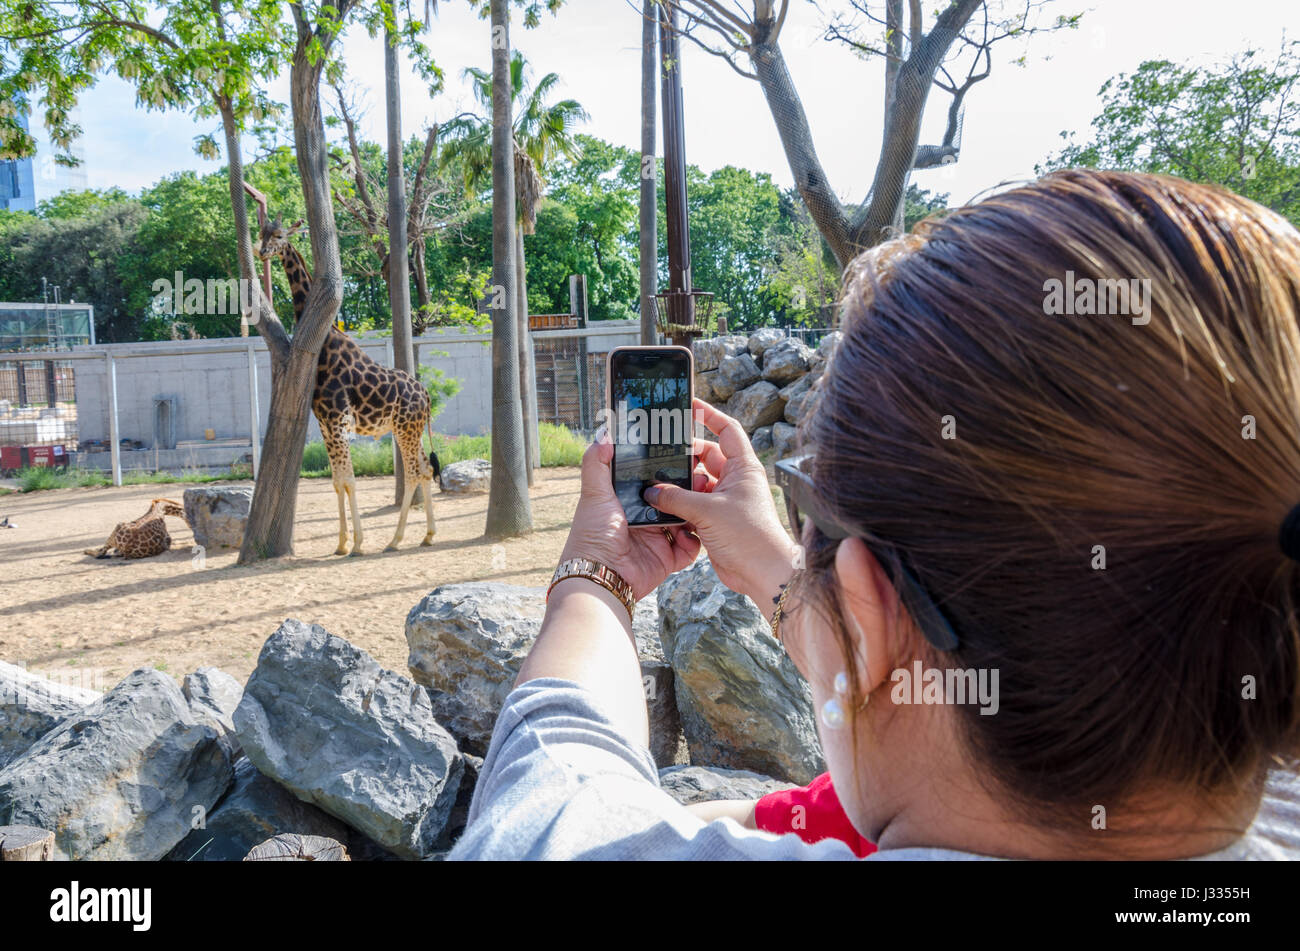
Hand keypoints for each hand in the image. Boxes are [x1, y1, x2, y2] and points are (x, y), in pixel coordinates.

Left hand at [559, 430, 702, 601]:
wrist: (601, 575)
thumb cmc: (592, 535)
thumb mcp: (593, 494)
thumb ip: (596, 463)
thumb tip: (604, 434)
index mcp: (630, 501)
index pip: (655, 480)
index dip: (668, 469)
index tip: (684, 455)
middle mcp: (645, 518)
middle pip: (675, 499)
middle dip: (690, 490)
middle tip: (701, 479)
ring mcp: (658, 538)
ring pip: (687, 521)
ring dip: (697, 513)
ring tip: (706, 501)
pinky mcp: (667, 559)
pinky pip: (689, 548)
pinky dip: (695, 541)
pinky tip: (696, 532)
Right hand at [644, 399, 796, 610]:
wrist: (762, 573)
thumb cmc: (748, 537)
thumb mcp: (708, 511)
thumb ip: (676, 498)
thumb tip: (652, 491)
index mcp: (744, 467)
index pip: (727, 430)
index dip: (709, 415)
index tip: (690, 405)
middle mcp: (735, 481)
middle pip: (706, 456)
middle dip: (685, 455)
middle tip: (662, 451)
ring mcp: (725, 501)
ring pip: (697, 483)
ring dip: (679, 484)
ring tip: (657, 481)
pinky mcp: (716, 520)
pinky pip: (693, 505)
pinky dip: (679, 505)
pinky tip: (661, 505)